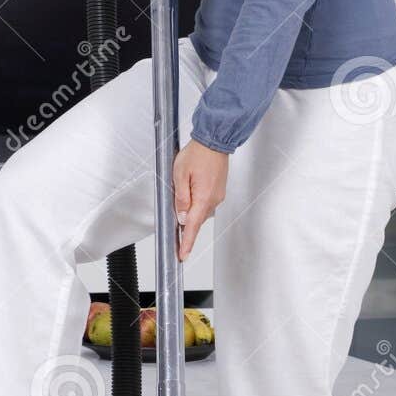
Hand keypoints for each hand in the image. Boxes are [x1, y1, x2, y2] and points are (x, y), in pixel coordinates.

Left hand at [173, 138, 227, 259]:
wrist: (214, 140)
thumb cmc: (197, 154)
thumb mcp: (180, 175)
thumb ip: (181, 198)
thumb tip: (181, 216)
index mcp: (203, 198)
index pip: (192, 226)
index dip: (187, 242)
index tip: (183, 255)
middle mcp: (213, 200)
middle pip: (196, 220)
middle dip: (186, 227)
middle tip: (177, 232)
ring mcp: (217, 195)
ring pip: (201, 211)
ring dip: (191, 211)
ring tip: (182, 198)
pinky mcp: (218, 190)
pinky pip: (206, 202)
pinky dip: (197, 203)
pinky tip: (191, 192)